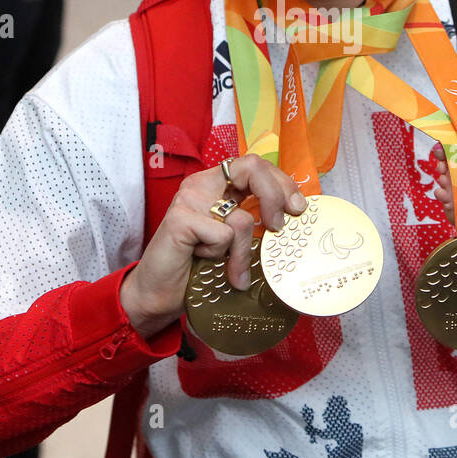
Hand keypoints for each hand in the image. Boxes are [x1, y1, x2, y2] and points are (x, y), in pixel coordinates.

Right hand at [120, 155, 306, 337]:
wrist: (159, 292)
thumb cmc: (197, 266)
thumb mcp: (232, 237)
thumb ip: (253, 218)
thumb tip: (294, 215)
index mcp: (215, 183)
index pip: (256, 165)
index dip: (281, 183)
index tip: (297, 208)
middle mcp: (202, 184)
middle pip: (253, 167)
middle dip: (275, 196)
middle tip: (278, 226)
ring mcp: (189, 199)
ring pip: (242, 218)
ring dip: (243, 254)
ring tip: (234, 273)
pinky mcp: (181, 219)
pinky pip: (224, 236)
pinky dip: (220, 256)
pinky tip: (201, 260)